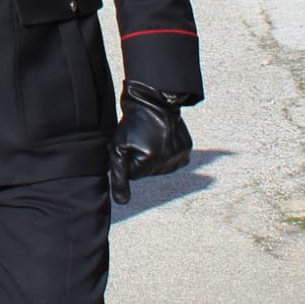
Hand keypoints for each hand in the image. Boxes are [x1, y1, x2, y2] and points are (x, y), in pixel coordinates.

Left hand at [108, 81, 192, 203]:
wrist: (153, 101)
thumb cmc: (131, 123)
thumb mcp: (116, 147)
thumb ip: (118, 176)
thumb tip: (122, 202)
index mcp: (151, 160)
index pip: (133, 176)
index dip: (126, 160)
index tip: (128, 144)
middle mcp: (170, 160)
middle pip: (148, 173)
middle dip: (140, 160)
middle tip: (138, 139)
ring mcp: (181, 155)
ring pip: (160, 168)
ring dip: (153, 157)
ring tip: (150, 138)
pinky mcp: (187, 149)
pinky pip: (172, 161)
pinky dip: (165, 153)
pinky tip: (161, 139)